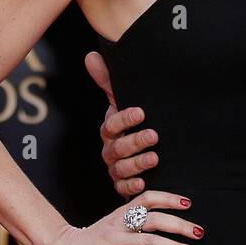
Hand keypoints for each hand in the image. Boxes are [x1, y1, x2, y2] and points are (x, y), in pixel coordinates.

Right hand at [40, 191, 201, 244]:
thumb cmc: (95, 238)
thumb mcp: (114, 223)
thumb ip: (133, 219)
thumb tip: (163, 221)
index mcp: (122, 212)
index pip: (148, 198)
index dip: (169, 198)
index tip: (189, 202)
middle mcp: (119, 222)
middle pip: (154, 218)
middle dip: (180, 225)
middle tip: (200, 232)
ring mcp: (113, 239)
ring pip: (148, 240)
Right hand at [85, 50, 159, 198]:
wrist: (151, 152)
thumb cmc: (135, 123)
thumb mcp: (125, 101)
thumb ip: (108, 81)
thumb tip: (90, 55)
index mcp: (110, 130)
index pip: (112, 125)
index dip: (125, 119)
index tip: (141, 112)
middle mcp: (110, 150)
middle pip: (117, 148)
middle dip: (135, 141)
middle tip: (154, 135)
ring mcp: (117, 169)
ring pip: (121, 168)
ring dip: (138, 163)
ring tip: (155, 158)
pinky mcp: (125, 185)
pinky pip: (124, 189)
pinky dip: (133, 186)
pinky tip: (144, 183)